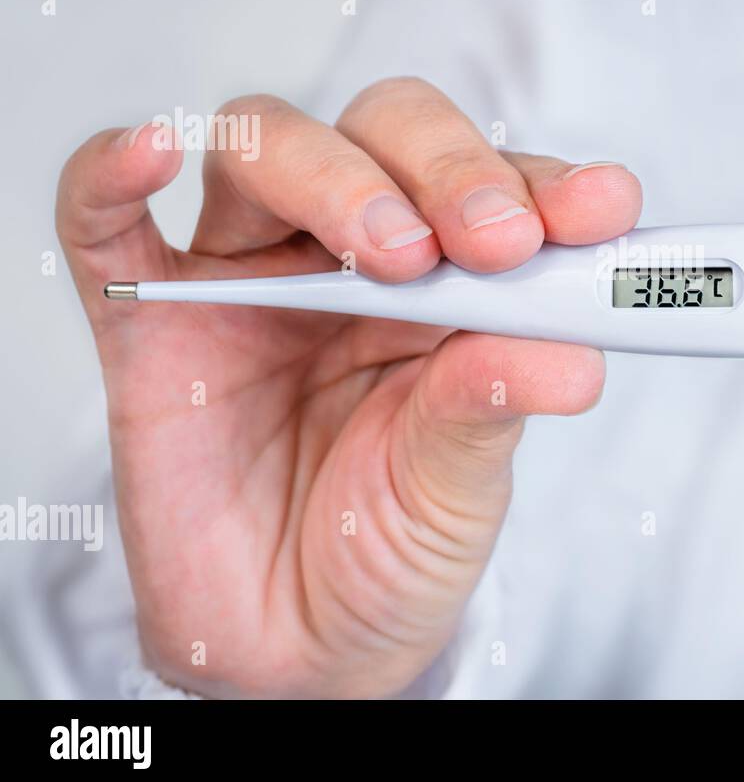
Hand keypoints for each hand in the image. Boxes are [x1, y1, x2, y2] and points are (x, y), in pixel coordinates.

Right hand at [55, 77, 641, 696]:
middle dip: (448, 168)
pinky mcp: (151, 326)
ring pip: (268, 152)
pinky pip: (106, 224)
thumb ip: (496, 402)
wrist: (298, 646)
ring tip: (394, 253)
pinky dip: (113, 174)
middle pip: (384, 135)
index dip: (543, 183)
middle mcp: (350, 258)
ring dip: (333, 177)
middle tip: (494, 242)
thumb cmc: (391, 545)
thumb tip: (574, 354)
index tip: (599, 210)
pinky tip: (147, 152)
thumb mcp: (461, 483)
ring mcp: (248, 279)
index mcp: (447, 283)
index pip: (492, 185)